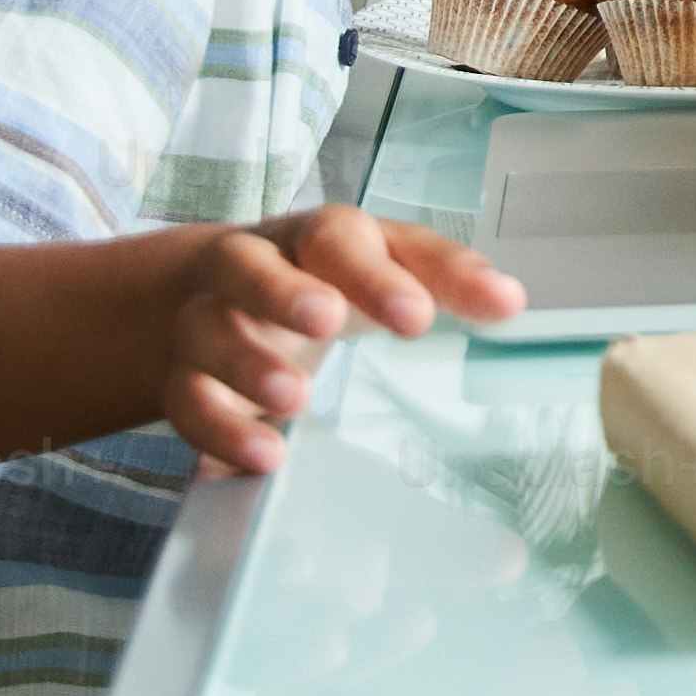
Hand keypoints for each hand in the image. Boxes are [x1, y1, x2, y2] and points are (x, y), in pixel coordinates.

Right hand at [160, 205, 517, 474]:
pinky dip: (223, 429)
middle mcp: (251, 270)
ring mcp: (207, 322)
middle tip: (329, 321)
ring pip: (211, 333)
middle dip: (286, 292)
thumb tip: (512, 300)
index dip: (376, 275)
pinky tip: (264, 457)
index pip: (340, 240)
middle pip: (253, 269)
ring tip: (296, 398)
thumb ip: (444, 278)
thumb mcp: (383, 267)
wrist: (208, 295)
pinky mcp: (182, 379)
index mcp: (313, 239)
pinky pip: (188, 403)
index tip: (418, 317)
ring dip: (251, 364)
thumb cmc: (322, 277)